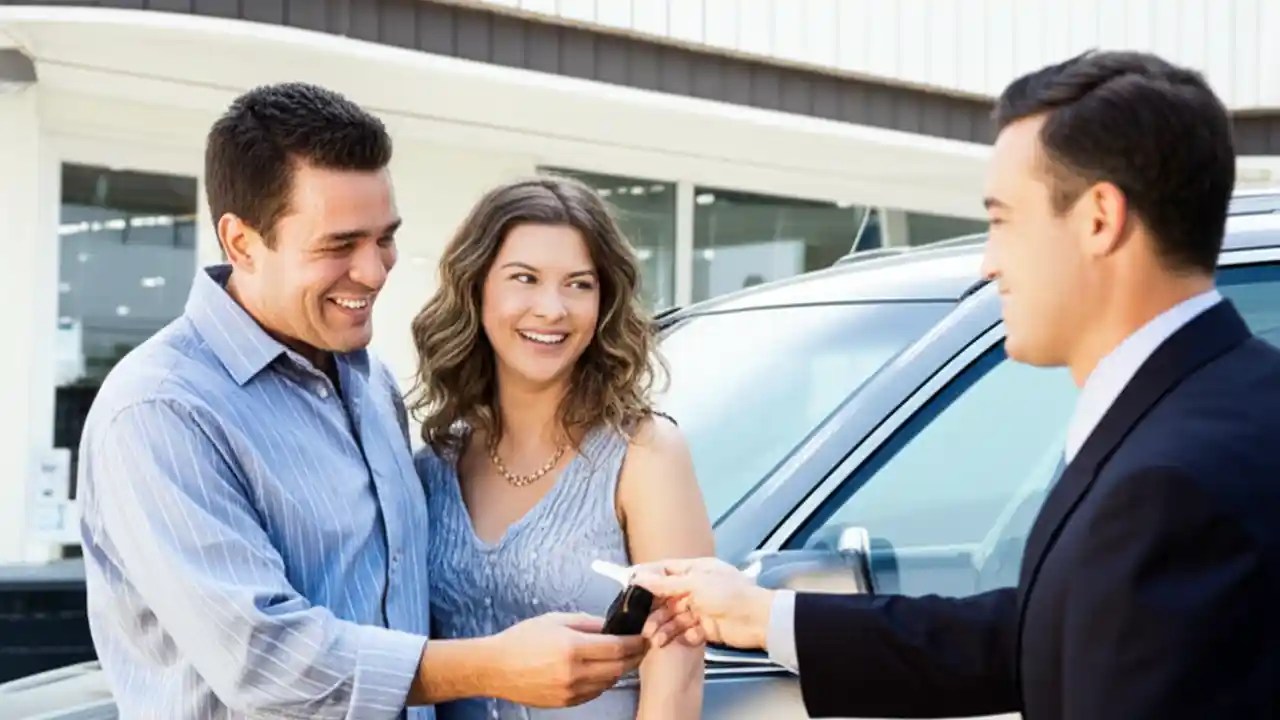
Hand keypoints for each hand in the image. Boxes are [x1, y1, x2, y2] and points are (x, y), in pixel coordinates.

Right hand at [488, 612, 646, 707]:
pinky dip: (604, 681)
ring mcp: (571, 691)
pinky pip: (595, 692)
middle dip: (635, 657)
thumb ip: (587, 622)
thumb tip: (611, 626)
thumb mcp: (555, 620)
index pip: (617, 647)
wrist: (496, 668)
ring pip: (609, 682)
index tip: (644, 636)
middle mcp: (574, 673)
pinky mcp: (566, 702)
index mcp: (573, 647)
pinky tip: (602, 670)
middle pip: (619, 668)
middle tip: (642, 647)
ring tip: (623, 657)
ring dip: (621, 670)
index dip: (636, 642)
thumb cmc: (522, 639)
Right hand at [632, 557, 774, 650]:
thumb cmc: (730, 594)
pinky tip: (674, 642)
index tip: (628, 585)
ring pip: (674, 617)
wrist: (758, 620)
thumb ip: (666, 584)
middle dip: (653, 611)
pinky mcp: (706, 627)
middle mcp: (696, 588)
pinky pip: (686, 631)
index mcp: (696, 570)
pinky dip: (679, 636)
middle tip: (642, 624)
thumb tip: (640, 577)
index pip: (665, 570)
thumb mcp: (696, 584)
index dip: (647, 577)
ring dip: (663, 627)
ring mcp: (701, 608)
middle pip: (667, 598)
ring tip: (655, 639)